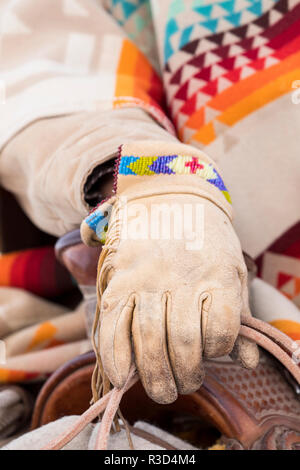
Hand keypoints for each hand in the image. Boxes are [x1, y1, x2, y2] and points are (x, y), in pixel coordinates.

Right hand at [81, 142, 258, 403]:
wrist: (166, 198)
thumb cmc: (205, 241)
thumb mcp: (232, 272)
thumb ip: (240, 317)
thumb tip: (247, 362)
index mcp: (217, 275)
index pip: (221, 330)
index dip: (219, 350)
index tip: (213, 352)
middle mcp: (181, 278)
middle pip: (185, 344)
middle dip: (185, 377)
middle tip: (184, 385)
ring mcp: (146, 280)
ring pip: (151, 342)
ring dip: (156, 376)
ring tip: (162, 387)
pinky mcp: (119, 282)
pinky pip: (114, 327)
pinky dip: (116, 358)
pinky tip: (124, 377)